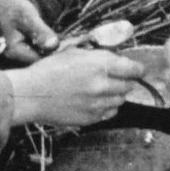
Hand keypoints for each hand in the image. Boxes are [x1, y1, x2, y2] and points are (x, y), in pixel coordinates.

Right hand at [5, 49, 145, 125]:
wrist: (31, 94)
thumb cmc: (49, 70)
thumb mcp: (74, 52)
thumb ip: (98, 55)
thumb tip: (116, 57)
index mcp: (100, 65)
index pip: (133, 69)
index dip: (138, 69)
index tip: (138, 70)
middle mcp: (102, 85)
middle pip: (129, 85)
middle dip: (124, 80)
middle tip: (115, 77)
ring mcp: (97, 104)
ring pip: (120, 100)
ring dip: (116, 94)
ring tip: (101, 89)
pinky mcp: (91, 118)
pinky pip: (110, 112)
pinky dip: (107, 107)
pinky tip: (95, 100)